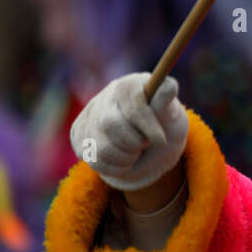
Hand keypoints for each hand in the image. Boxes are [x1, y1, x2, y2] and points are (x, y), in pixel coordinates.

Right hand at [69, 73, 187, 191]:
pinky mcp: (79, 136)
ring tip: (136, 150)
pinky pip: (94, 160)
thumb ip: (167, 102)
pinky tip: (124, 157)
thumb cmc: (163, 127)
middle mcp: (105, 97)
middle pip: (110, 124)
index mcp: (129, 86)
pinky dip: (116, 166)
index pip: (132, 104)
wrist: (148, 149)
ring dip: (127, 156)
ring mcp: (89, 117)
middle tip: (145, 143)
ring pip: (101, 147)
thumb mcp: (172, 115)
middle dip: (135, 141)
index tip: (161, 140)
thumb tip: (169, 85)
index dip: (148, 125)